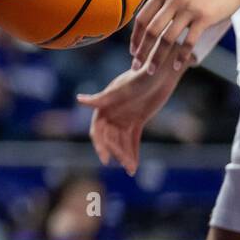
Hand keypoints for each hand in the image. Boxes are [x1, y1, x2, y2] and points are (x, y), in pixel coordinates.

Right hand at [76, 47, 189, 174]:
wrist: (160, 72)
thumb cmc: (139, 76)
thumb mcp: (121, 89)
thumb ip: (101, 97)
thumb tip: (79, 100)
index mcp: (104, 105)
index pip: (98, 129)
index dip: (100, 144)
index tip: (105, 157)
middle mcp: (112, 113)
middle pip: (110, 137)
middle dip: (116, 151)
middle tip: (124, 164)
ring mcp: (125, 118)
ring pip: (121, 141)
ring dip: (125, 154)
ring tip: (130, 168)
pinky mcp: (138, 121)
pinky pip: (133, 140)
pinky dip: (133, 152)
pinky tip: (134, 166)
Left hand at [130, 0, 239, 72]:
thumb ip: (164, 2)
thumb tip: (149, 21)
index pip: (142, 18)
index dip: (135, 37)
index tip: (133, 51)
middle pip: (151, 30)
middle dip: (141, 51)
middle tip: (136, 66)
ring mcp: (188, 9)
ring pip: (167, 38)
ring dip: (157, 57)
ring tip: (152, 70)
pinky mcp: (204, 18)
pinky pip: (188, 41)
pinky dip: (181, 56)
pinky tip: (176, 65)